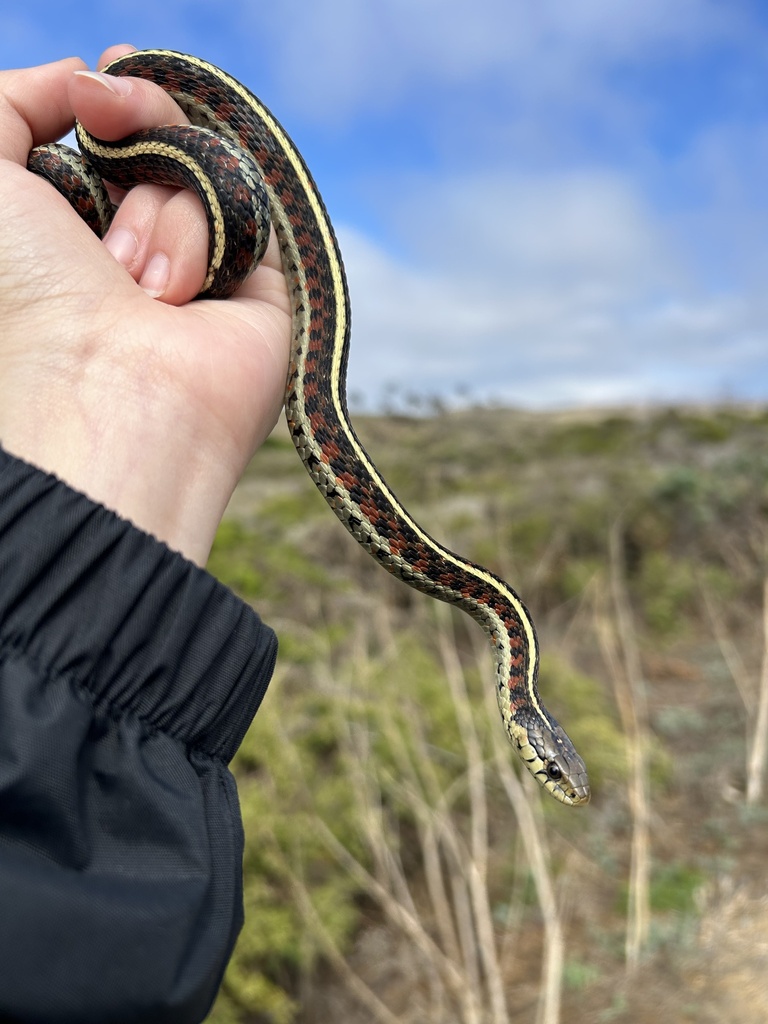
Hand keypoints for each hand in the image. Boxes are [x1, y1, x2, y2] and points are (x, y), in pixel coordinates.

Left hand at [0, 45, 290, 564]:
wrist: (105, 391)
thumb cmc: (28, 295)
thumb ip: (13, 103)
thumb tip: (84, 76)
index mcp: (74, 225)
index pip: (112, 135)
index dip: (114, 105)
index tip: (97, 93)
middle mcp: (139, 243)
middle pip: (162, 138)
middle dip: (133, 130)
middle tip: (103, 135)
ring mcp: (200, 263)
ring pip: (203, 172)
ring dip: (156, 215)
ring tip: (135, 286)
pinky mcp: (256, 285)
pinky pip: (247, 210)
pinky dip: (203, 239)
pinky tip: (177, 298)